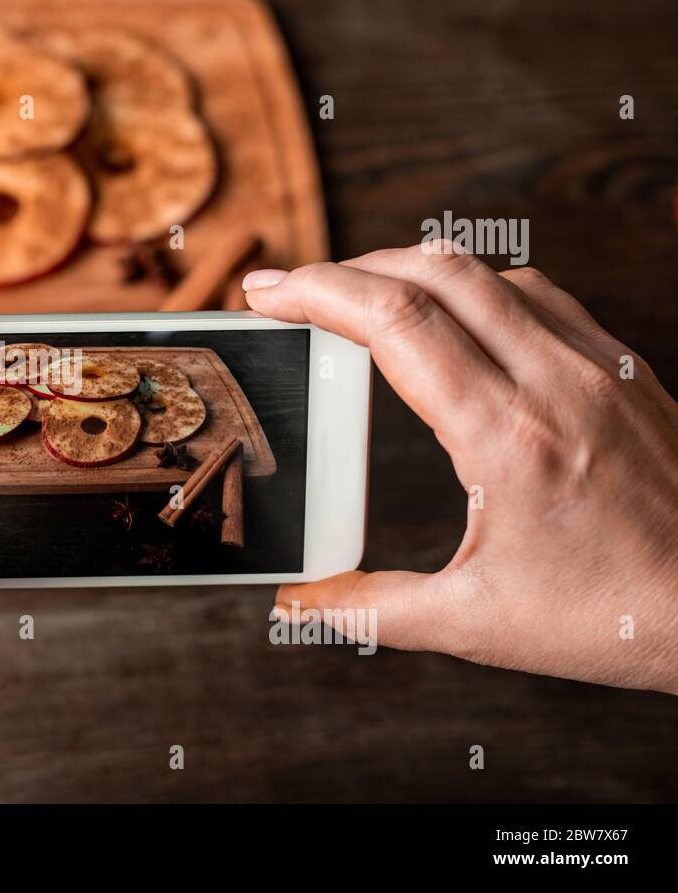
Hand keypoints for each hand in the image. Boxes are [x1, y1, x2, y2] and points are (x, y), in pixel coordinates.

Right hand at [243, 245, 677, 693]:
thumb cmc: (616, 618)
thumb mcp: (477, 624)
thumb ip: (372, 609)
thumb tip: (296, 605)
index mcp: (508, 436)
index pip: (396, 323)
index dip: (317, 292)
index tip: (265, 293)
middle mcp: (556, 382)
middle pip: (434, 272)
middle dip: (347, 268)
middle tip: (292, 289)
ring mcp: (599, 368)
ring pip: (489, 272)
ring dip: (411, 270)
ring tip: (360, 299)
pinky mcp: (627, 371)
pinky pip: (540, 294)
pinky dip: (477, 287)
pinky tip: (454, 318)